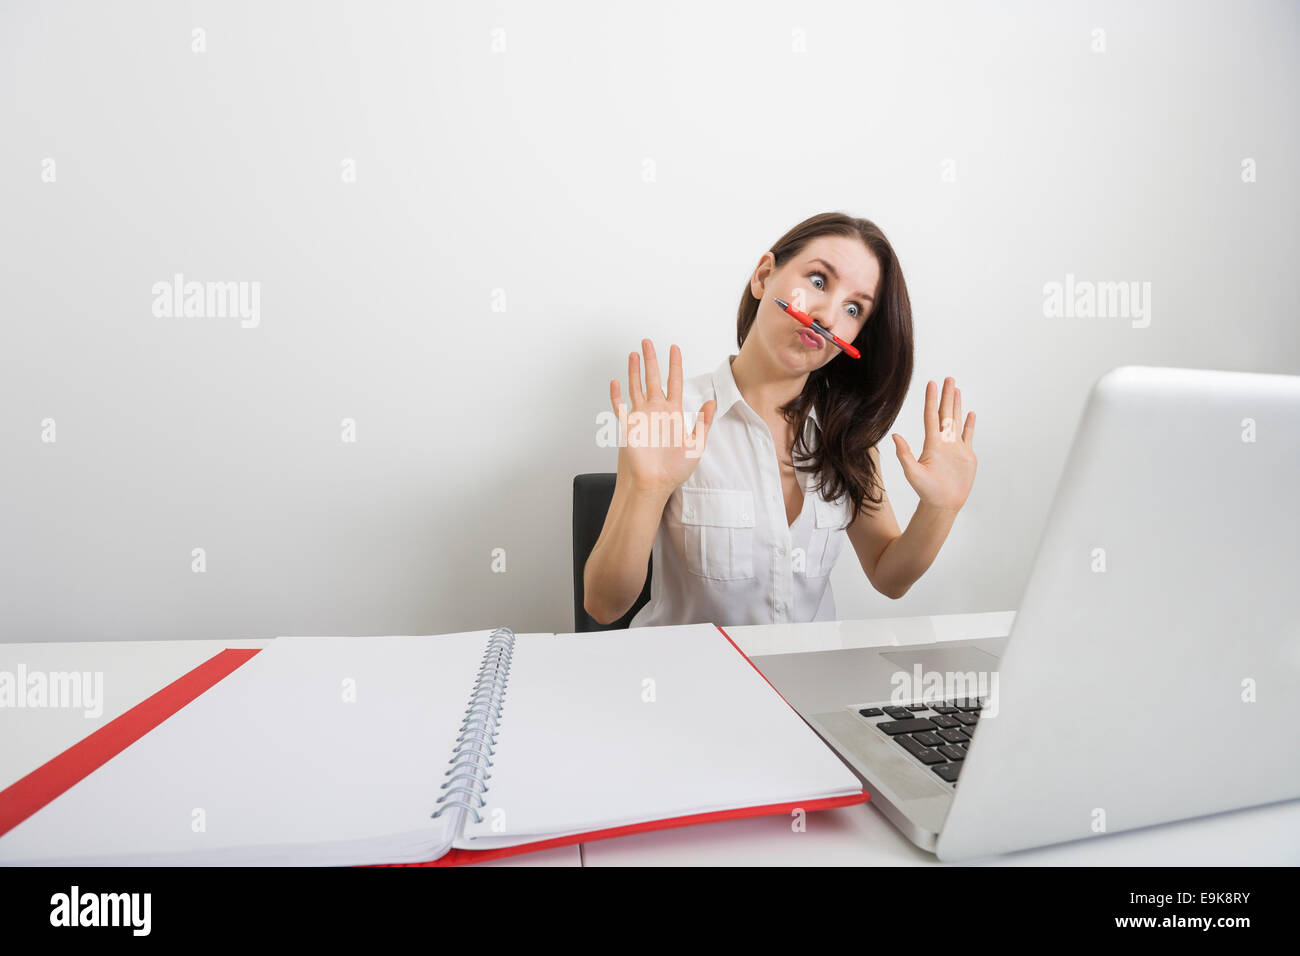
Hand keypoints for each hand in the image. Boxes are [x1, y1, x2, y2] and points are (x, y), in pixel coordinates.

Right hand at [610, 340, 716, 497]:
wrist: (655, 483)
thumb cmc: (675, 468)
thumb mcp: (696, 444)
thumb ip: (703, 422)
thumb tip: (713, 402)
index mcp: (673, 412)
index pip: (674, 382)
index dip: (674, 364)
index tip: (674, 348)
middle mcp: (656, 411)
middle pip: (653, 378)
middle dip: (651, 359)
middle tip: (648, 341)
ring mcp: (641, 417)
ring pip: (636, 387)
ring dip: (633, 371)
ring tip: (633, 354)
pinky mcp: (628, 426)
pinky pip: (620, 406)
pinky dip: (616, 394)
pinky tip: (614, 382)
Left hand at [891, 377, 976, 511]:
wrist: (942, 503)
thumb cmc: (926, 491)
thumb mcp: (913, 472)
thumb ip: (904, 454)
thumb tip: (894, 436)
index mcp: (932, 443)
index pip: (931, 415)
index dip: (931, 399)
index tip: (932, 383)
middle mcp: (943, 441)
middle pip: (945, 413)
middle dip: (947, 396)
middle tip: (948, 378)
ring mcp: (955, 447)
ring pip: (956, 420)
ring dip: (957, 404)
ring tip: (956, 389)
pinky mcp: (966, 455)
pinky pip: (968, 435)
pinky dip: (969, 424)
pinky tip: (970, 413)